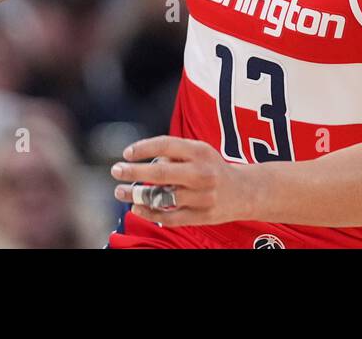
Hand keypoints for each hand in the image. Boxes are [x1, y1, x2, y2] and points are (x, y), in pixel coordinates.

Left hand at [111, 136, 254, 225]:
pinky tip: (137, 208)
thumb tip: (141, 162)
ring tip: (121, 192)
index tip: (127, 153)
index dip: (143, 148)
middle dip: (134, 172)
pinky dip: (150, 213)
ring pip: (163, 197)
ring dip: (137, 195)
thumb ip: (174, 154)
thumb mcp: (200, 152)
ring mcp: (202, 196)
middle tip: (116, 170)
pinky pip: (170, 216)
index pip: (166, 145)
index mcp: (200, 151)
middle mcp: (202, 173)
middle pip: (161, 173)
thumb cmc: (214, 168)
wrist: (246, 191)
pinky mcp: (202, 216)